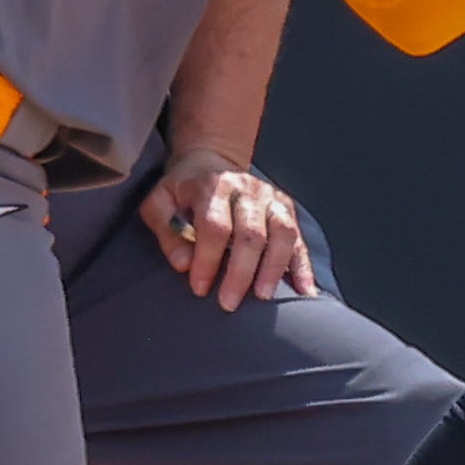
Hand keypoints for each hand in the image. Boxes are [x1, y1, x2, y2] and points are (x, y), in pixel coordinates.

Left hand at [141, 144, 317, 307]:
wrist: (210, 162)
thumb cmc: (182, 192)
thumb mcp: (159, 204)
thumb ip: (166, 232)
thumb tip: (183, 264)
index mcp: (212, 186)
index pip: (215, 226)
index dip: (208, 260)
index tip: (199, 288)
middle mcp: (246, 189)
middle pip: (251, 233)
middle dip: (240, 272)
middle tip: (228, 303)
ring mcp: (270, 197)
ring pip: (282, 233)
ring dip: (273, 268)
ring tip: (263, 296)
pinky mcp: (285, 208)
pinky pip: (298, 239)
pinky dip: (303, 266)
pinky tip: (305, 290)